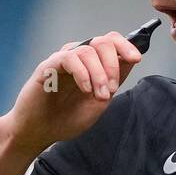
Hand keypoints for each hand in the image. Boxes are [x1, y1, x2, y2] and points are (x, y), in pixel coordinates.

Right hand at [5, 31, 142, 153]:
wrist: (39, 132)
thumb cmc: (66, 118)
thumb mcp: (99, 103)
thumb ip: (114, 82)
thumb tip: (131, 60)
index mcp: (91, 64)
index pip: (110, 42)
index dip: (126, 46)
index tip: (136, 58)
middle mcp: (78, 58)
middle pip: (102, 42)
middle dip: (113, 65)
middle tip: (111, 90)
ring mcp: (62, 60)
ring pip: (88, 50)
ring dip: (99, 74)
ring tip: (98, 95)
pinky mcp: (48, 66)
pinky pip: (69, 58)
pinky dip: (82, 73)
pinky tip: (85, 89)